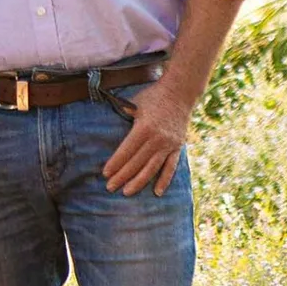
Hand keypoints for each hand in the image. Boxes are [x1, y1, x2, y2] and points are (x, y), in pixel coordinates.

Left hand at [102, 81, 192, 197]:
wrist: (180, 92)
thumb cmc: (153, 95)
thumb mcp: (135, 102)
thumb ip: (122, 113)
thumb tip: (106, 120)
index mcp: (144, 127)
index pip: (127, 151)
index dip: (115, 163)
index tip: (106, 174)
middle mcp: (157, 138)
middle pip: (137, 162)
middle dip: (122, 176)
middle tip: (110, 187)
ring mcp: (169, 144)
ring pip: (152, 168)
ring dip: (139, 182)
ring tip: (127, 192)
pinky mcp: (178, 147)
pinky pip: (170, 167)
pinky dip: (164, 180)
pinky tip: (157, 192)